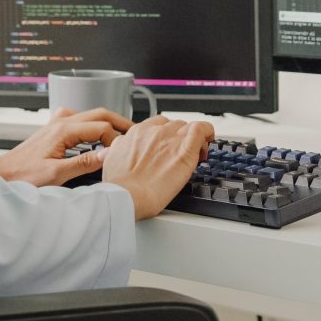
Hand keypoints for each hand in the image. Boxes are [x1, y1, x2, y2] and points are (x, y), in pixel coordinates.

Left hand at [0, 108, 132, 186]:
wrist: (2, 174)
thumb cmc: (23, 176)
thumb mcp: (56, 174)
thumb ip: (84, 163)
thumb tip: (108, 154)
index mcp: (63, 131)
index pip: (102, 126)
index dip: (116, 139)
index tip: (122, 153)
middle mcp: (60, 122)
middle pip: (99, 113)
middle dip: (119, 122)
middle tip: (135, 133)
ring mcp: (56, 124)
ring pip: (89, 114)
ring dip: (107, 122)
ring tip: (120, 134)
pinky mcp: (53, 129)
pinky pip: (79, 119)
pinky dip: (93, 124)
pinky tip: (96, 136)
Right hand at [100, 116, 216, 219]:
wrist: (128, 195)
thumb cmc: (120, 185)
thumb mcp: (112, 159)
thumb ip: (119, 148)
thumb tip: (121, 147)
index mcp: (137, 133)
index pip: (157, 124)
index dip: (165, 135)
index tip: (168, 146)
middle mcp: (154, 131)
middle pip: (174, 125)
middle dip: (179, 137)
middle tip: (180, 154)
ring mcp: (170, 139)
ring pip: (187, 127)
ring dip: (192, 138)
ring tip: (195, 153)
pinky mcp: (185, 151)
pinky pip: (201, 129)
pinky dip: (207, 132)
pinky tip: (208, 140)